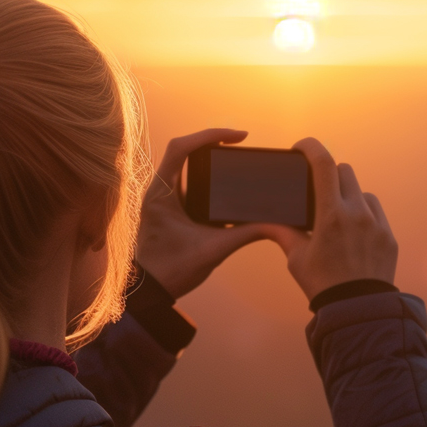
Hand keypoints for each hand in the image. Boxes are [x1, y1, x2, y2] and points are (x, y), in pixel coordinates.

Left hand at [134, 129, 274, 298]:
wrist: (151, 290)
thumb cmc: (172, 270)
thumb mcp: (214, 250)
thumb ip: (246, 234)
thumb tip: (275, 224)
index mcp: (161, 193)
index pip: (180, 148)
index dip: (210, 135)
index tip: (238, 137)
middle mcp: (158, 189)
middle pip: (183, 150)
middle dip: (212, 141)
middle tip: (239, 142)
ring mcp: (162, 197)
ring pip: (184, 164)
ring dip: (208, 156)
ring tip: (234, 154)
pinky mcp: (169, 207)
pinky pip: (187, 181)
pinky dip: (205, 175)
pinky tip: (225, 181)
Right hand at [266, 137, 397, 300]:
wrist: (357, 309)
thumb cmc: (323, 285)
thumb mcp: (296, 258)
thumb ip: (283, 232)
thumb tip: (266, 219)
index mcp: (331, 215)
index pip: (323, 163)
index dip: (311, 146)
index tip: (301, 147)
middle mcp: (357, 213)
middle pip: (344, 171)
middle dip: (329, 175)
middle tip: (318, 189)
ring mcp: (377, 224)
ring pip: (362, 192)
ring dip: (348, 195)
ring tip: (337, 216)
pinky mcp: (389, 236)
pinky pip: (376, 212)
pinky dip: (364, 214)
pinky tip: (354, 232)